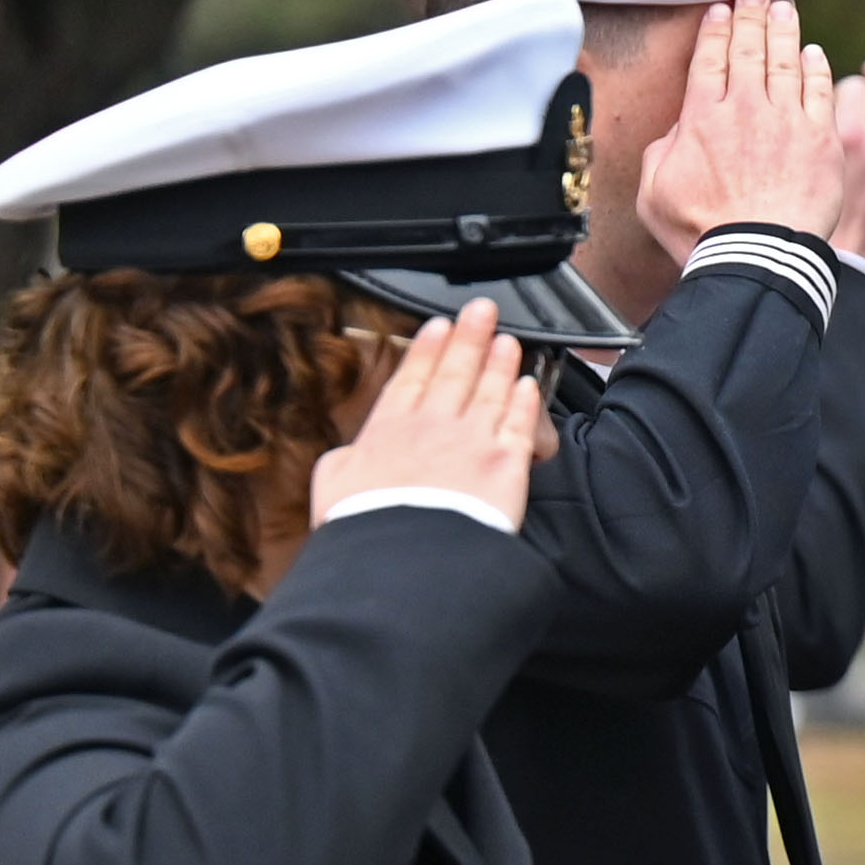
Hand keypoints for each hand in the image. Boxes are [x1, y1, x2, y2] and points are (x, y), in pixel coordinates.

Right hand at [311, 301, 543, 532]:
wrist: (407, 552)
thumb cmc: (367, 524)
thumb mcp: (334, 485)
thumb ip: (346, 461)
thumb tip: (351, 455)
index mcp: (389, 429)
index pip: (412, 378)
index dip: (428, 349)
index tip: (439, 326)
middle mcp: (433, 426)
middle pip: (456, 373)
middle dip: (470, 338)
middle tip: (482, 311)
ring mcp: (473, 441)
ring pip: (492, 392)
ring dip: (501, 363)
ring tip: (508, 341)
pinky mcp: (506, 464)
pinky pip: (521, 424)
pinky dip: (526, 402)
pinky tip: (530, 386)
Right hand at [637, 0, 847, 256]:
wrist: (757, 256)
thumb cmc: (701, 232)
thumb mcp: (655, 190)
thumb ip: (665, 150)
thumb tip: (680, 130)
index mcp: (702, 118)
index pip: (708, 59)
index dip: (715, 30)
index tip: (720, 9)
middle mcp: (745, 110)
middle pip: (748, 50)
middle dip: (750, 15)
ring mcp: (787, 122)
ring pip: (786, 62)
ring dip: (784, 30)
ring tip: (784, 7)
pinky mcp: (822, 141)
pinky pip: (820, 93)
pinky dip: (816, 68)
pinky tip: (814, 54)